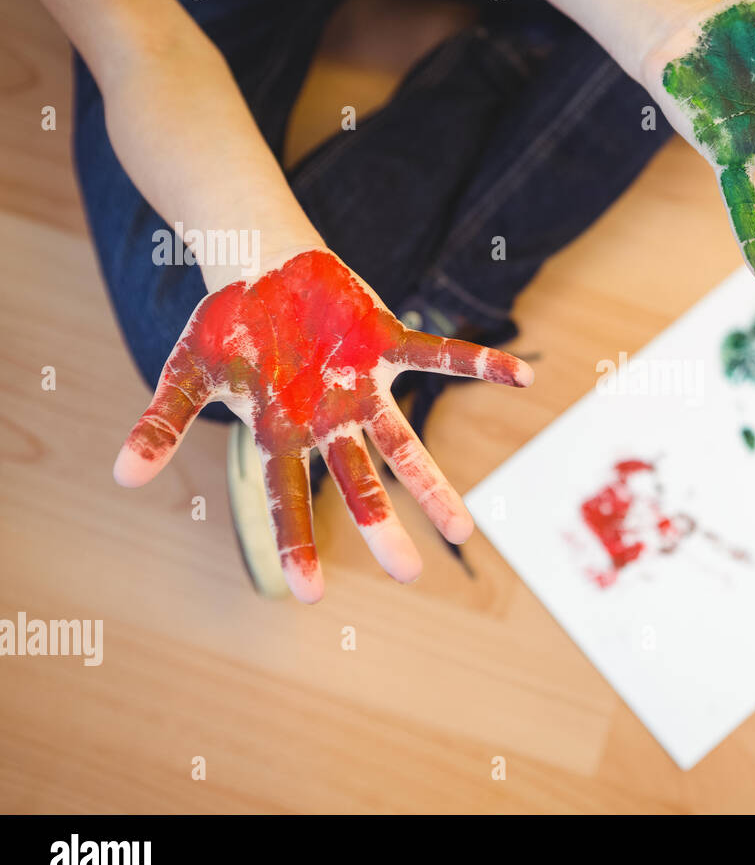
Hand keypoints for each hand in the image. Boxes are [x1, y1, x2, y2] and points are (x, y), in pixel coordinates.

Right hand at [113, 250, 532, 601]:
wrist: (261, 266)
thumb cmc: (226, 325)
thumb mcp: (187, 372)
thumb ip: (162, 422)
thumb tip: (122, 476)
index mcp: (283, 432)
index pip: (288, 497)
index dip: (298, 543)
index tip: (309, 597)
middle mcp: (330, 420)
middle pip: (360, 482)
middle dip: (381, 525)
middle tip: (409, 575)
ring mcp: (361, 385)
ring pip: (404, 441)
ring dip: (433, 482)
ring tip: (465, 529)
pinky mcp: (384, 342)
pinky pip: (436, 355)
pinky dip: (476, 363)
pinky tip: (521, 378)